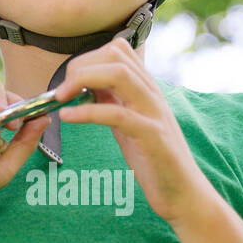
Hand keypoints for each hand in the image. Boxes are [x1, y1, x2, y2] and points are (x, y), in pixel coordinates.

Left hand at [53, 37, 208, 225]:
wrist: (183, 192)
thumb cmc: (154, 159)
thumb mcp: (128, 123)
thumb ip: (112, 101)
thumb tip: (86, 85)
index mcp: (146, 89)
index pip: (118, 50)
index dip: (87, 58)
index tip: (67, 81)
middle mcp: (152, 94)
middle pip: (116, 55)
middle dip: (80, 65)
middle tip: (60, 91)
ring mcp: (154, 113)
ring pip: (120, 75)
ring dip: (82, 79)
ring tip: (60, 98)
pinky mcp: (153, 136)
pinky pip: (118, 114)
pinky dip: (87, 112)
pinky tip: (68, 117)